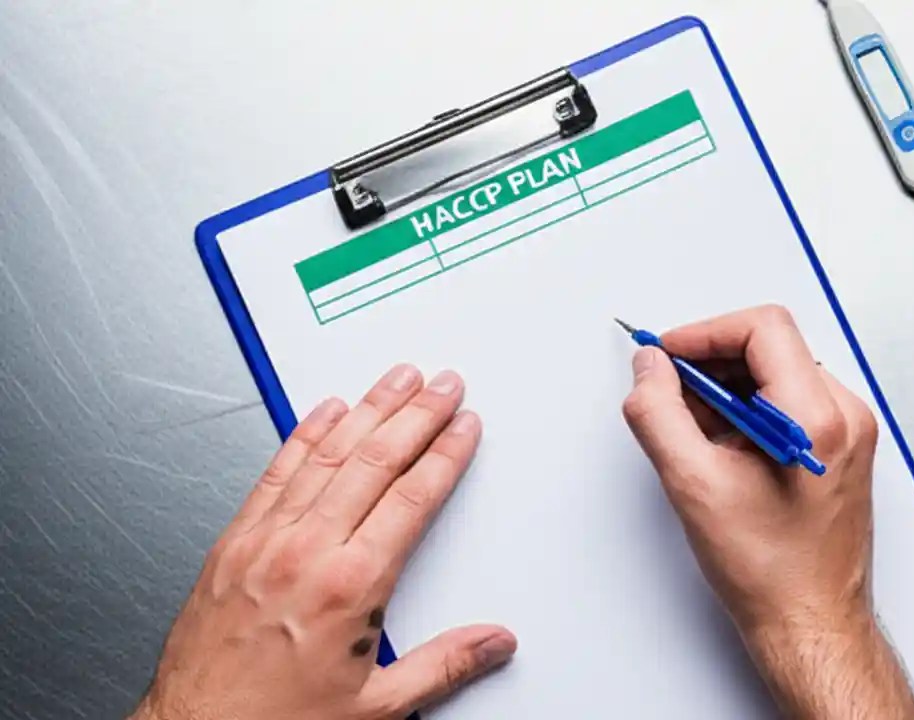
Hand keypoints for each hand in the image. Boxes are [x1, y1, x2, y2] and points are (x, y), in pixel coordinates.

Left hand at [132, 365, 515, 719]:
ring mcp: (265, 540)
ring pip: (326, 455)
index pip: (411, 498)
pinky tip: (325, 412)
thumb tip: (494, 642)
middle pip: (375, 462)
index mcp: (349, 586)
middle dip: (416, 415)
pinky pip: (276, 472)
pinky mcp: (233, 542)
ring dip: (367, 410)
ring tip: (395, 380)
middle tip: (442, 385)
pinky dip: (304, 435)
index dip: (444, 454)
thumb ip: (444, 665)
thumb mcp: (377, 706)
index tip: (463, 426)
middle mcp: (305, 552)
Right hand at [622, 306, 913, 719]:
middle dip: (712, 361)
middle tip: (669, 389)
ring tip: (692, 428)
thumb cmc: (769, 571)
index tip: (668, 354)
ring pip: (779, 373)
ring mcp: (848, 432)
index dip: (705, 332)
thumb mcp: (693, 486)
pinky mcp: (841, 448)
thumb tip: (650, 369)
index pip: (763, 327)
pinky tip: (720, 446)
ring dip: (728, 387)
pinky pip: (791, 402)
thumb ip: (659, 414)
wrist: (811, 622)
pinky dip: (749, 409)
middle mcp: (845, 416)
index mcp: (818, 418)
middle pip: (771, 346)